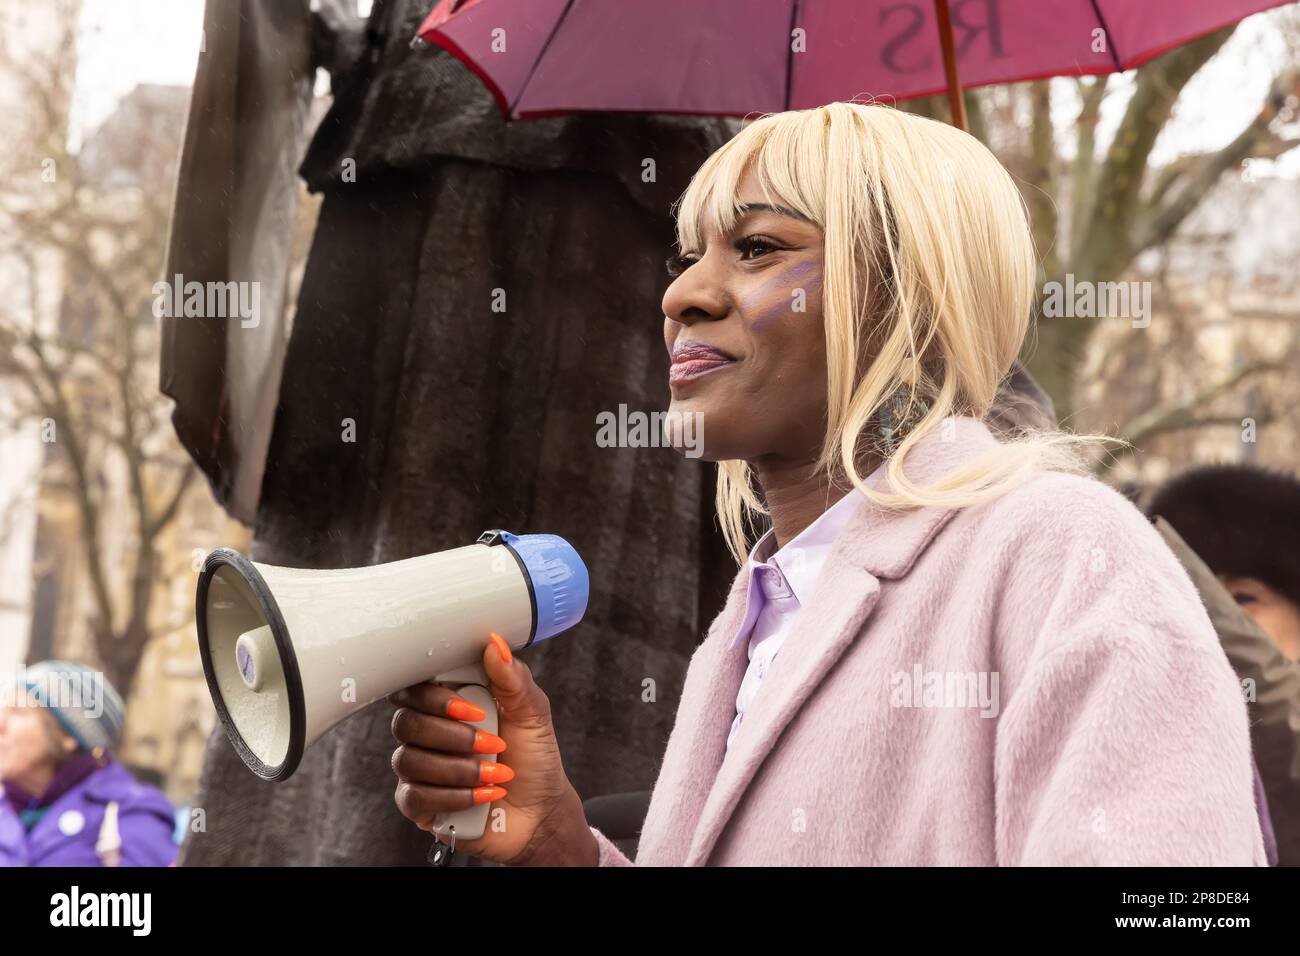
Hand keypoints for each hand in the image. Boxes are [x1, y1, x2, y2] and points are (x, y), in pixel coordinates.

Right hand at [389, 634, 596, 864]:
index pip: (414, 688)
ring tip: (497, 773)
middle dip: (453, 737)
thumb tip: (495, 643)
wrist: (541, 810)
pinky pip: (414, 797)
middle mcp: (426, 733)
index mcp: (448, 704)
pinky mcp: (418, 805)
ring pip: (408, 761)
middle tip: (494, 744)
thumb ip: (513, 678)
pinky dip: (454, 796)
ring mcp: (419, 769)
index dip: (435, 698)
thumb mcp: (532, 713)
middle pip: (405, 724)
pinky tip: (485, 795)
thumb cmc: (533, 758)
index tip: (475, 710)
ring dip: (459, 769)